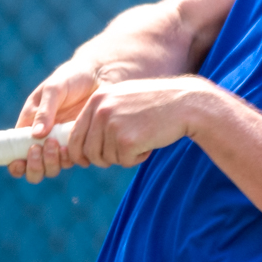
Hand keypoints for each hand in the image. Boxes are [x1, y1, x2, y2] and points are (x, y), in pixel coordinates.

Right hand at [8, 58, 99, 182]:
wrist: (100, 76)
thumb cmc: (71, 78)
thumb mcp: (53, 89)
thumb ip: (44, 111)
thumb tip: (35, 135)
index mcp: (29, 125)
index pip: (15, 153)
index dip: (15, 164)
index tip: (19, 161)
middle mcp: (43, 138)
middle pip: (33, 168)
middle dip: (34, 166)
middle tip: (39, 148)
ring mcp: (61, 143)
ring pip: (51, 168)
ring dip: (50, 163)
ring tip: (55, 143)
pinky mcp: (79, 144)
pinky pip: (71, 161)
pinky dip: (68, 159)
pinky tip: (72, 144)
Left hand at [67, 77, 216, 168]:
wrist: (185, 103)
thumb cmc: (155, 104)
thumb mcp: (123, 100)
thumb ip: (101, 116)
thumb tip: (79, 146)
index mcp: (97, 100)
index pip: (75, 135)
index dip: (79, 153)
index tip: (85, 161)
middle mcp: (101, 110)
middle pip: (88, 151)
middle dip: (102, 159)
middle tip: (122, 154)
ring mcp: (113, 125)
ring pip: (107, 158)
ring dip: (124, 156)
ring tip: (141, 140)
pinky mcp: (127, 140)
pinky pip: (125, 161)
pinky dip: (137, 158)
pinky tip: (149, 143)